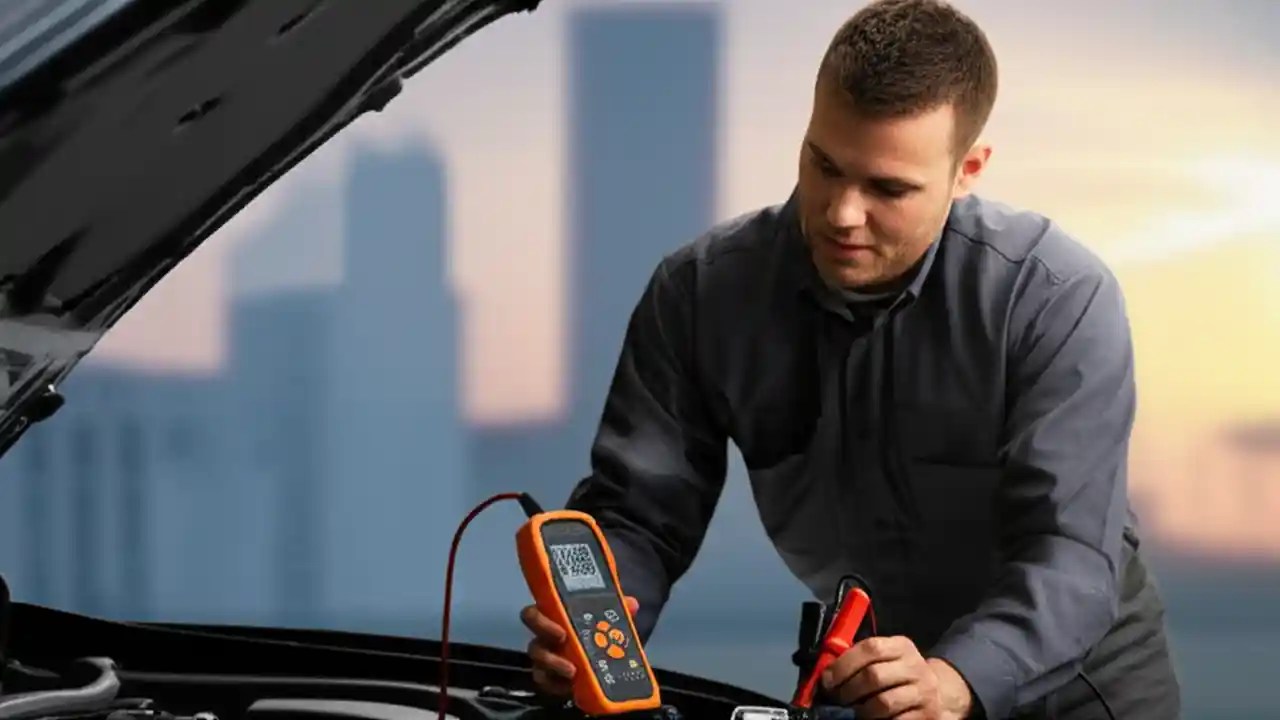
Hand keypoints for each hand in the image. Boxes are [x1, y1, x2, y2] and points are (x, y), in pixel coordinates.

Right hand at [521, 596, 639, 697]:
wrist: (607, 665)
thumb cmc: (601, 635)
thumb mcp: (612, 620)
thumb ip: (619, 609)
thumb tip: (631, 603)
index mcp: (555, 619)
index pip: (534, 613)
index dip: (540, 619)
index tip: (560, 627)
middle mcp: (546, 639)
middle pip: (532, 637)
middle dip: (545, 639)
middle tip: (563, 640)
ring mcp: (546, 661)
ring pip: (538, 661)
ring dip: (553, 664)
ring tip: (572, 671)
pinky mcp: (551, 681)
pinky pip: (545, 682)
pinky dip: (556, 686)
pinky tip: (570, 687)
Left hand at [821, 635, 972, 718]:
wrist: (938, 693)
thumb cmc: (899, 674)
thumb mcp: (886, 658)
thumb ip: (860, 659)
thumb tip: (826, 673)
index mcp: (902, 646)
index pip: (870, 648)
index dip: (844, 665)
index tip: (827, 681)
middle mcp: (916, 666)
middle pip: (874, 676)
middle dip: (848, 690)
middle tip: (835, 700)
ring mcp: (923, 692)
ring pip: (883, 703)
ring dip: (860, 710)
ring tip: (851, 712)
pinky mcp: (927, 716)